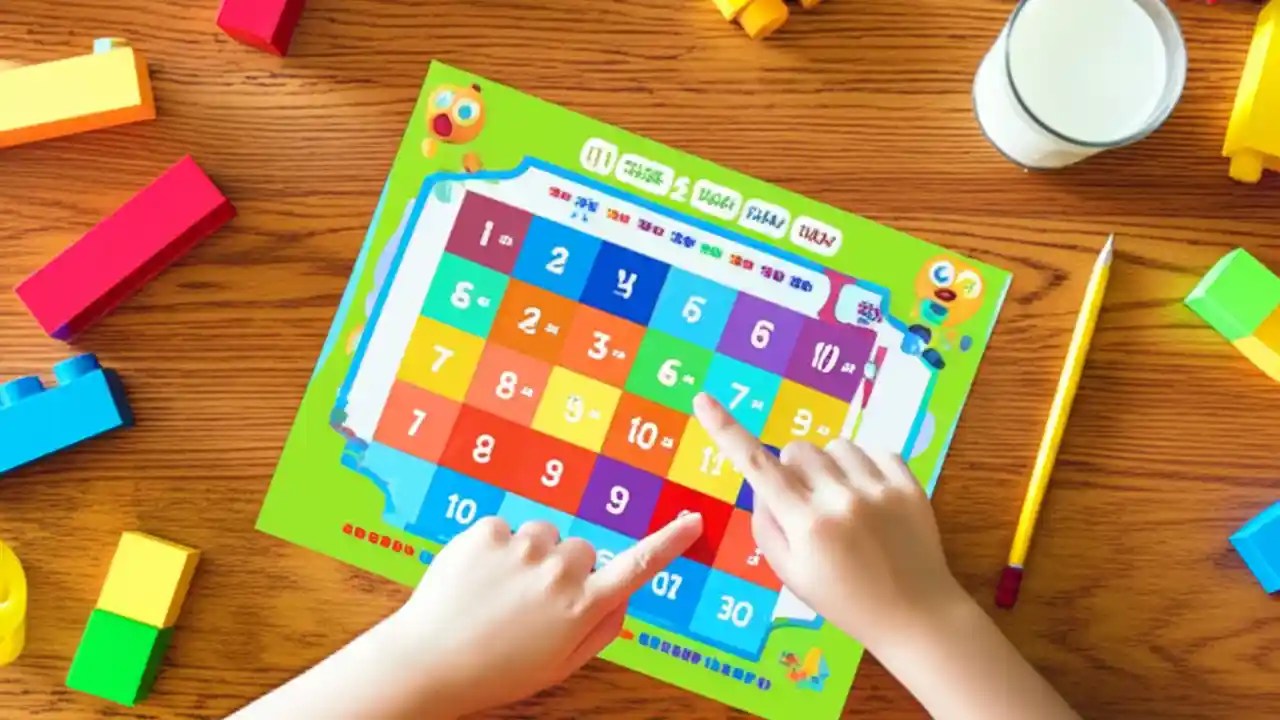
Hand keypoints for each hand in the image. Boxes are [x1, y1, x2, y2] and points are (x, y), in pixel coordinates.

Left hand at [388, 513, 702, 717]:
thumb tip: (623, 593)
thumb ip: (601, 626)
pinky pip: (502, 530)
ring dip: (526, 556)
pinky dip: (491, 550)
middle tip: (530, 601)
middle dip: (563, 566)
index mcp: (582, 607)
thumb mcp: (561, 664)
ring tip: (496, 594)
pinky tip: (475, 581)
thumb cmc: (496, 671)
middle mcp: (559, 572)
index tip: (694, 520)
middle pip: (580, 549)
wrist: (427, 663)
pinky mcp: (487, 533)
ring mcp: (522, 548)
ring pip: (540, 536)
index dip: (670, 542)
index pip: (638, 566)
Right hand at [693, 392, 963, 648]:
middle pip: (798, 449)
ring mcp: (879, 489)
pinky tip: (870, 496)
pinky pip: (875, 449)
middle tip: (807, 503)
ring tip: (843, 500)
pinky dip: (865, 466)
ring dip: (830, 465)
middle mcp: (840, 499)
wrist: (915, 615)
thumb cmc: (844, 600)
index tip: (703, 399)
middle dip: (793, 469)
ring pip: (836, 445)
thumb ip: (766, 525)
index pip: (757, 465)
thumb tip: (761, 484)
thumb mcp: (790, 574)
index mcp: (806, 524)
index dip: (726, 430)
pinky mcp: (908, 485)